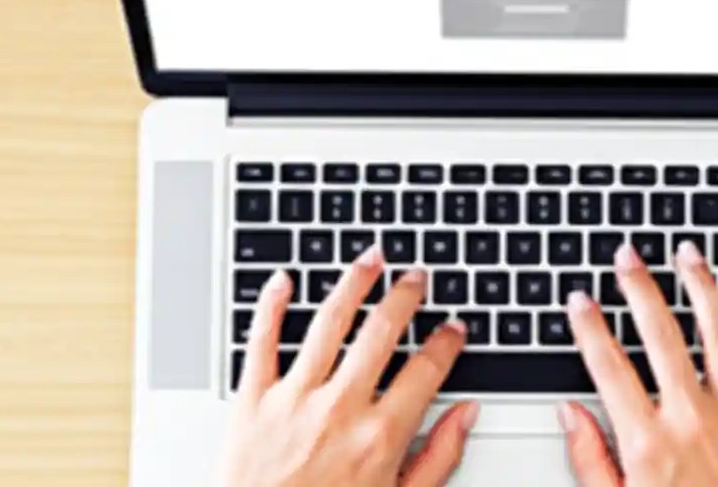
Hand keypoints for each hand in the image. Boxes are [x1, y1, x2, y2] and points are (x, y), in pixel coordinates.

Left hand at [221, 247, 476, 486]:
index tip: (453, 328)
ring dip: (353, 284)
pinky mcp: (251, 402)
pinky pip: (260, 342)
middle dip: (405, 297)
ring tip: (370, 260)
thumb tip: (466, 415)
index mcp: (379, 437)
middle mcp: (338, 409)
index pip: (426, 370)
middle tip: (416, 278)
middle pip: (381, 332)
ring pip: (327, 323)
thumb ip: (438, 457)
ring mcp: (292, 400)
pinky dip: (271, 306)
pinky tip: (284, 281)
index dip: (446, 343)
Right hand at [560, 242, 717, 486]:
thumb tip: (570, 414)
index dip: (589, 327)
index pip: (608, 366)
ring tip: (687, 254)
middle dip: (639, 287)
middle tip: (627, 256)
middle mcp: (692, 419)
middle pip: (660, 334)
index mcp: (648, 443)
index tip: (580, 301)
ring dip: (700, 286)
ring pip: (716, 331)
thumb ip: (592, 461)